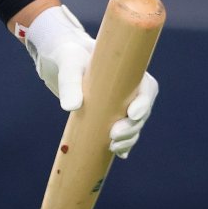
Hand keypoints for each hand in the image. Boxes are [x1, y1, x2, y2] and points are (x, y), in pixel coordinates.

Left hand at [23, 5, 158, 157]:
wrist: (60, 58)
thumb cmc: (69, 54)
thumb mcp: (68, 63)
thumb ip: (69, 81)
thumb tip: (71, 107)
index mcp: (127, 70)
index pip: (146, 87)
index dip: (144, 102)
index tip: (131, 114)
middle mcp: (128, 88)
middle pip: (141, 111)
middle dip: (132, 126)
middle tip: (113, 135)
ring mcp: (119, 102)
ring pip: (133, 124)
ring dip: (128, 138)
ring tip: (112, 146)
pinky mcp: (109, 114)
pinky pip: (122, 131)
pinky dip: (123, 144)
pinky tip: (119, 153)